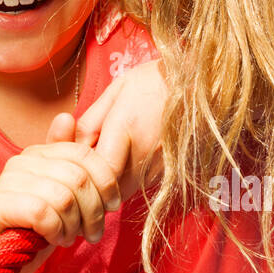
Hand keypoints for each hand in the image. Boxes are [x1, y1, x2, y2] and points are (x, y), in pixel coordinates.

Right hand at [0, 114, 121, 272]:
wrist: (1, 264)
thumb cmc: (37, 229)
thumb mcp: (63, 195)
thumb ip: (71, 163)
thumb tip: (65, 117)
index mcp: (38, 153)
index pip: (84, 154)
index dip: (106, 181)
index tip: (112, 206)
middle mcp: (20, 161)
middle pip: (78, 177)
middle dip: (94, 210)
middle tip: (92, 232)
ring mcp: (5, 182)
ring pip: (63, 197)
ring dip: (75, 225)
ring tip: (70, 237)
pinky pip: (42, 212)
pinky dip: (55, 231)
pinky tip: (52, 239)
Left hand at [73, 59, 170, 204]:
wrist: (203, 84)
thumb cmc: (155, 81)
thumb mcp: (116, 90)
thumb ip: (90, 122)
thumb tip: (70, 146)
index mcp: (127, 128)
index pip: (96, 171)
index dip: (80, 176)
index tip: (70, 170)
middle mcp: (145, 154)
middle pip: (107, 189)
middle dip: (90, 185)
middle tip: (78, 171)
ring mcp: (160, 167)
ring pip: (122, 191)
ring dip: (107, 185)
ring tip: (100, 162)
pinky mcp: (169, 173)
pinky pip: (138, 185)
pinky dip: (125, 180)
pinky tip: (123, 161)